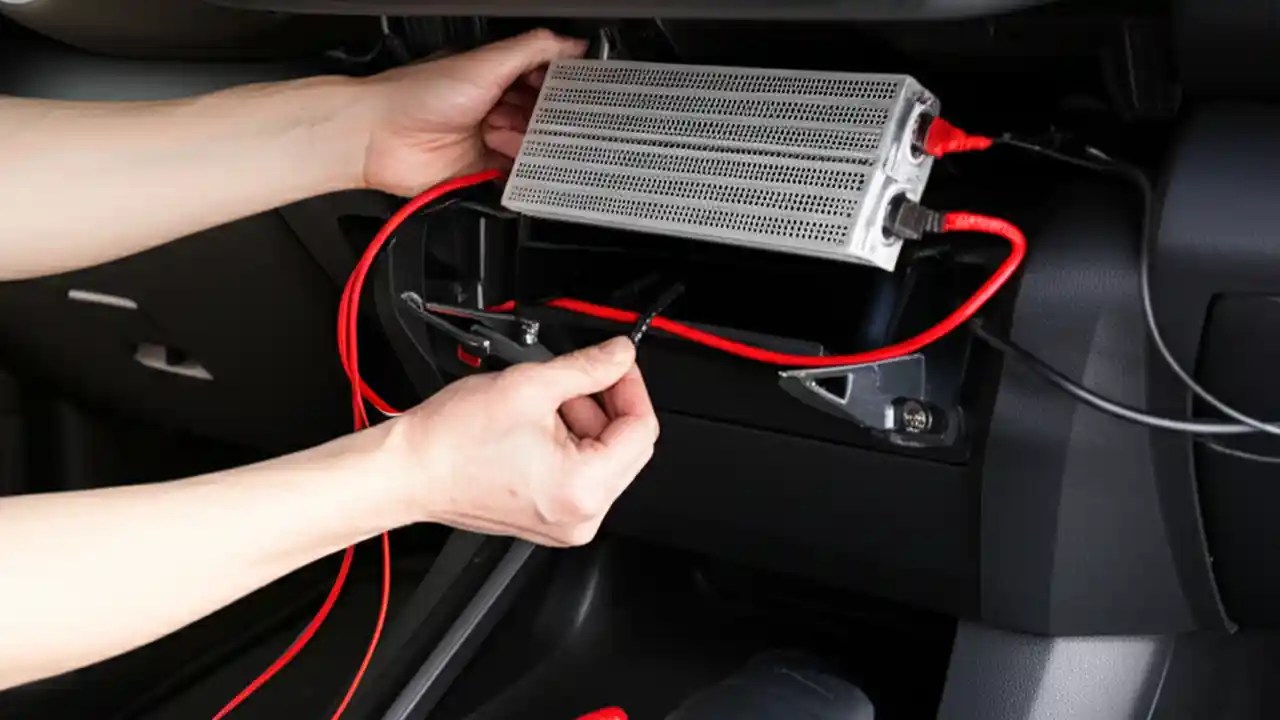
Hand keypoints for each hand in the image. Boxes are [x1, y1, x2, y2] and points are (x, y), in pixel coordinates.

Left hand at [358, 29, 586, 195]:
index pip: (541, 76)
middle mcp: (491, 105)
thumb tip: (571, 44)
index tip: (581, 90)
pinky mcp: (480, 171)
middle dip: (550, 119)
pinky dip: (523, 174)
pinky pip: (513, 176)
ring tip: (519, 139)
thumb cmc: (417, 96)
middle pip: (539, 115)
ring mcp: (486, 139)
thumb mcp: (485, 63)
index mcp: (493, 74)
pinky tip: (522, 166)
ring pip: (530, 146)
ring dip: (532, 145)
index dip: (560, 83)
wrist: (378, 138)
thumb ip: (532, 51)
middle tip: (559, 121)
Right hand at [387, 337, 659, 546]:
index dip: (632, 387)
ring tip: (541, 405)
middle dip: (604, 406)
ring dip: (583, 423)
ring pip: (604, 458)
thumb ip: (589, 367)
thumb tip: (621, 355)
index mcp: (583, 489)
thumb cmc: (453, 442)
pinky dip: (568, 444)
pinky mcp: (550, 519)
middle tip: (574, 380)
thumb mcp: (531, 385)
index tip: (617, 363)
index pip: (642, 430)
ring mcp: (566, 523)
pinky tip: (536, 427)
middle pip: (627, 447)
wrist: (409, 470)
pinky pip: (581, 474)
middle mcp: (581, 516)